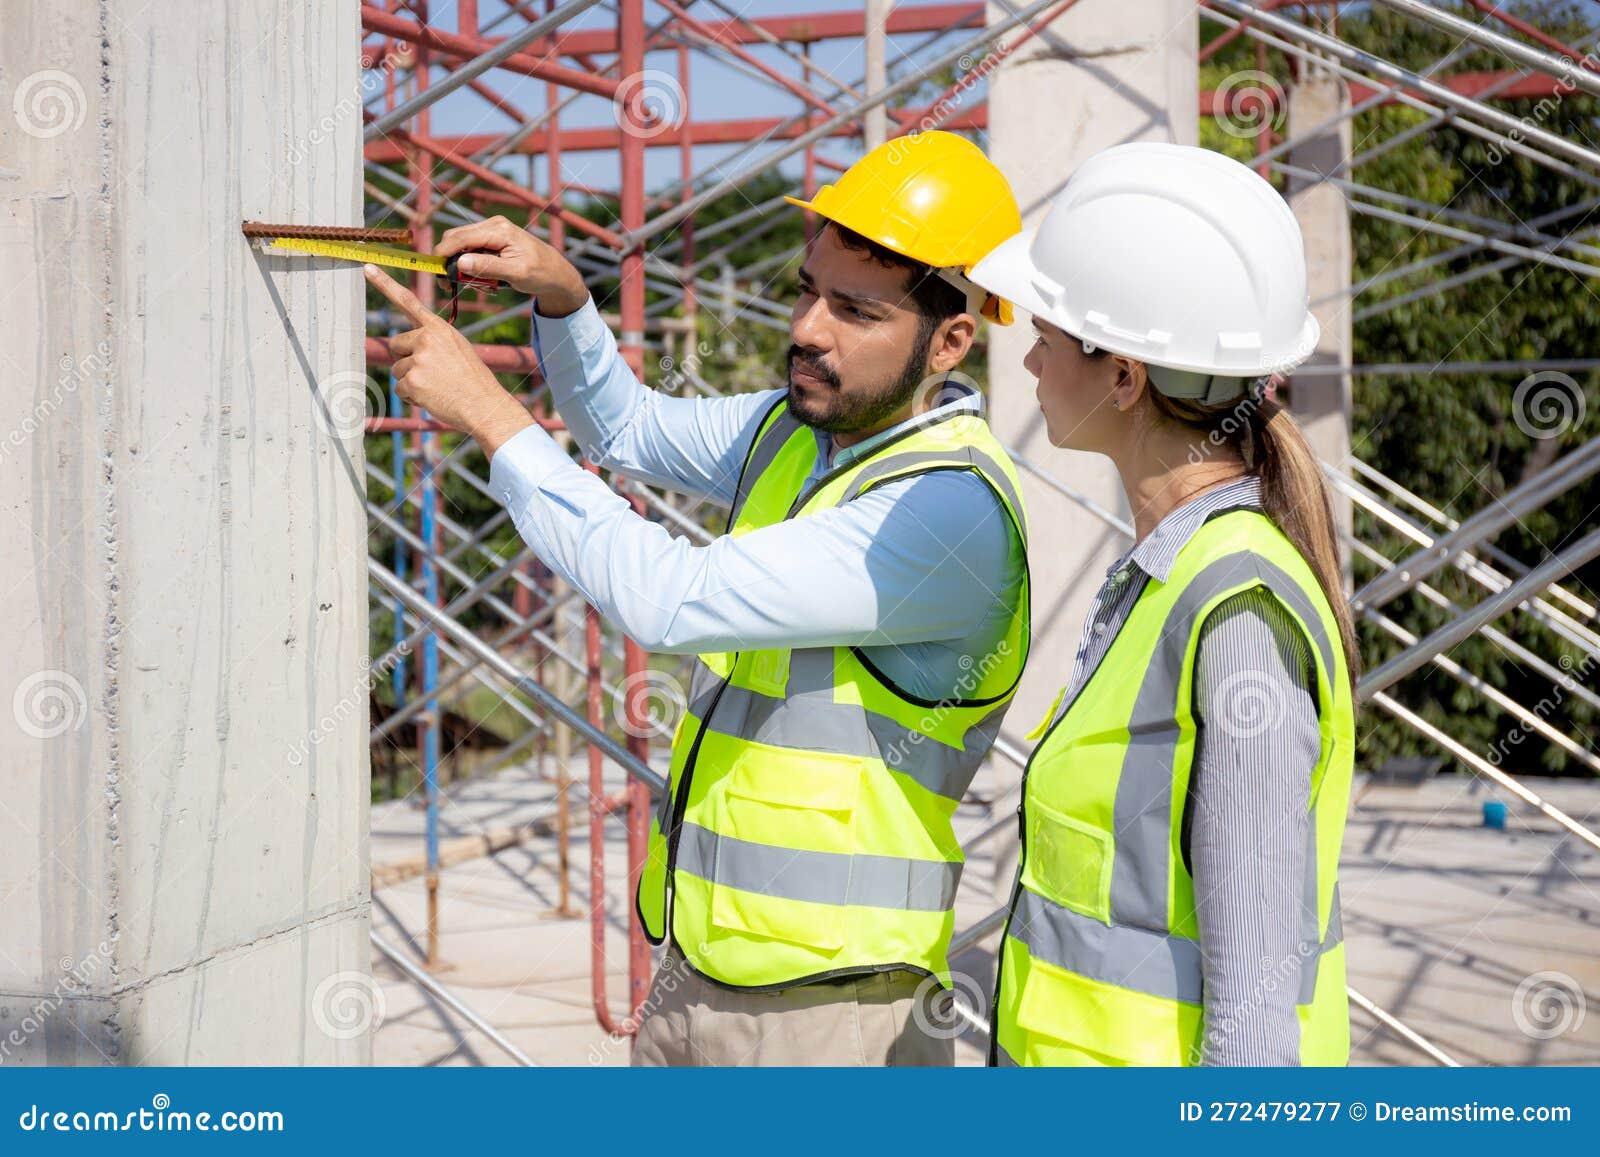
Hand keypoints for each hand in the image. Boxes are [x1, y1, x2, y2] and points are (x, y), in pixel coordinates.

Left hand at [364, 264, 533, 457]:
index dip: (385, 284)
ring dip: (412, 380)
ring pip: (398, 369)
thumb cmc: (473, 379)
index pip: (408, 301)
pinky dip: (413, 396)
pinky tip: (433, 397)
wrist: (484, 404)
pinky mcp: (413, 380)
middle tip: (431, 372)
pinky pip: (401, 388)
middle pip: (397, 345)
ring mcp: (419, 359)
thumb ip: (432, 341)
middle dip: (407, 359)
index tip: (367, 268)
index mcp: (439, 328)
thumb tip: (403, 348)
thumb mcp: (457, 348)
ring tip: (437, 386)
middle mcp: (426, 339)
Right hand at [435, 215, 588, 315]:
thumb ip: (488, 267)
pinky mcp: (492, 238)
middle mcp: (493, 225)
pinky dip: (473, 265)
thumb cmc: (540, 273)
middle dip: (449, 261)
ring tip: (481, 286)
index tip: (435, 272)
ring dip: (463, 266)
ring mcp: (492, 230)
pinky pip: (472, 249)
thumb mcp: (516, 273)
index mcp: (499, 230)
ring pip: (462, 244)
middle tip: (448, 285)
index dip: (443, 253)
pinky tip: (486, 280)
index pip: (461, 238)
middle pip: (456, 238)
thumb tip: (460, 262)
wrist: (556, 273)